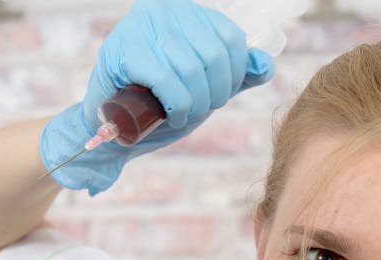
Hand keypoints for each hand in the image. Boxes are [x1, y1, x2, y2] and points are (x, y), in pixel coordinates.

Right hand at [41, 0, 274, 194]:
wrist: (114, 127)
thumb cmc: (161, 104)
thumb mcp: (207, 88)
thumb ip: (237, 75)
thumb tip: (267, 64)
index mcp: (188, 12)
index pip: (232, 39)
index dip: (234, 76)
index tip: (217, 95)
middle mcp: (165, 8)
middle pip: (215, 55)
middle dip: (214, 94)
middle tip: (197, 109)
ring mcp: (142, 25)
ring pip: (193, 69)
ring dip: (195, 104)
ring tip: (182, 113)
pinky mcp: (124, 50)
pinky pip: (168, 81)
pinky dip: (177, 105)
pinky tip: (171, 114)